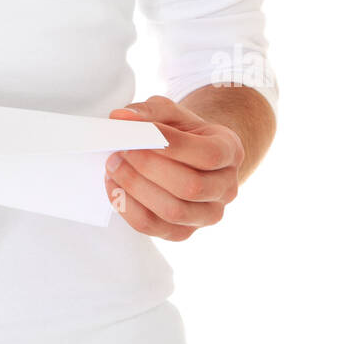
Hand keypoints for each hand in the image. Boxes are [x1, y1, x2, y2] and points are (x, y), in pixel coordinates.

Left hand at [103, 94, 243, 240]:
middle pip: (191, 187)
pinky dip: (127, 206)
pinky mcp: (183, 232)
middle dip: (148, 167)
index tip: (137, 133)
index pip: (208, 155)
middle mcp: (226, 188)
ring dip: (136, 187)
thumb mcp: (170, 113)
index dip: (172, 145)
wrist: (187, 157)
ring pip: (172, 211)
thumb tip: (122, 117)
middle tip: (119, 149)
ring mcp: (208, 215)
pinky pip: (153, 226)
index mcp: (230, 152)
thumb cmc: (180, 132)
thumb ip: (149, 111)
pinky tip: (114, 184)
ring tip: (114, 165)